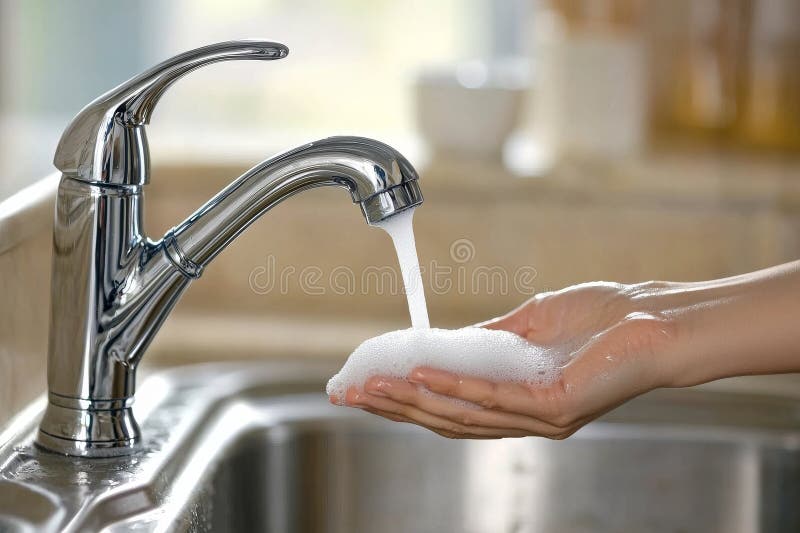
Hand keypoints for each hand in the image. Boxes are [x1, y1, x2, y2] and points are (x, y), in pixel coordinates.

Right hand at [332, 281, 681, 438]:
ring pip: (462, 415)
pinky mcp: (556, 406)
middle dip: (393, 406)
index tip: (362, 385)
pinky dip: (453, 388)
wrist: (660, 321)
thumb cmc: (604, 320)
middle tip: (348, 394)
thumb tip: (441, 344)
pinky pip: (494, 399)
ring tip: (372, 386)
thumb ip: (487, 341)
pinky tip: (420, 376)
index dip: (403, 398)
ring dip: (412, 401)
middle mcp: (525, 418)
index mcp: (518, 400)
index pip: (449, 406)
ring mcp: (540, 417)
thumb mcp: (531, 326)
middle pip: (445, 418)